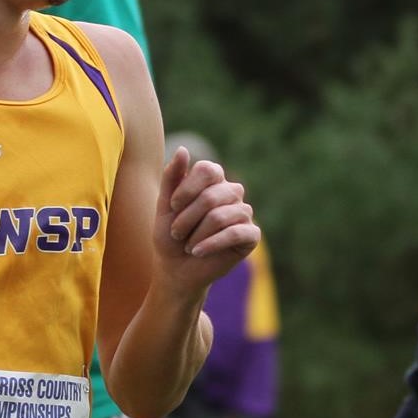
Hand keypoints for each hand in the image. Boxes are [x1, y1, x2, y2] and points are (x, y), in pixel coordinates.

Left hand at [157, 147, 258, 288]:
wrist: (176, 268)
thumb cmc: (170, 235)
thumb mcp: (165, 206)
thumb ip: (171, 177)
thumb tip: (183, 149)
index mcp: (214, 179)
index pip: (207, 169)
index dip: (186, 189)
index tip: (172, 207)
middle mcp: (232, 192)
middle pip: (212, 196)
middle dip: (187, 218)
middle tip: (176, 233)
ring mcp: (244, 213)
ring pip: (221, 216)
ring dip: (197, 234)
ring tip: (188, 245)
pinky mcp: (252, 235)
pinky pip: (235, 233)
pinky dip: (212, 244)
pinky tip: (198, 252)